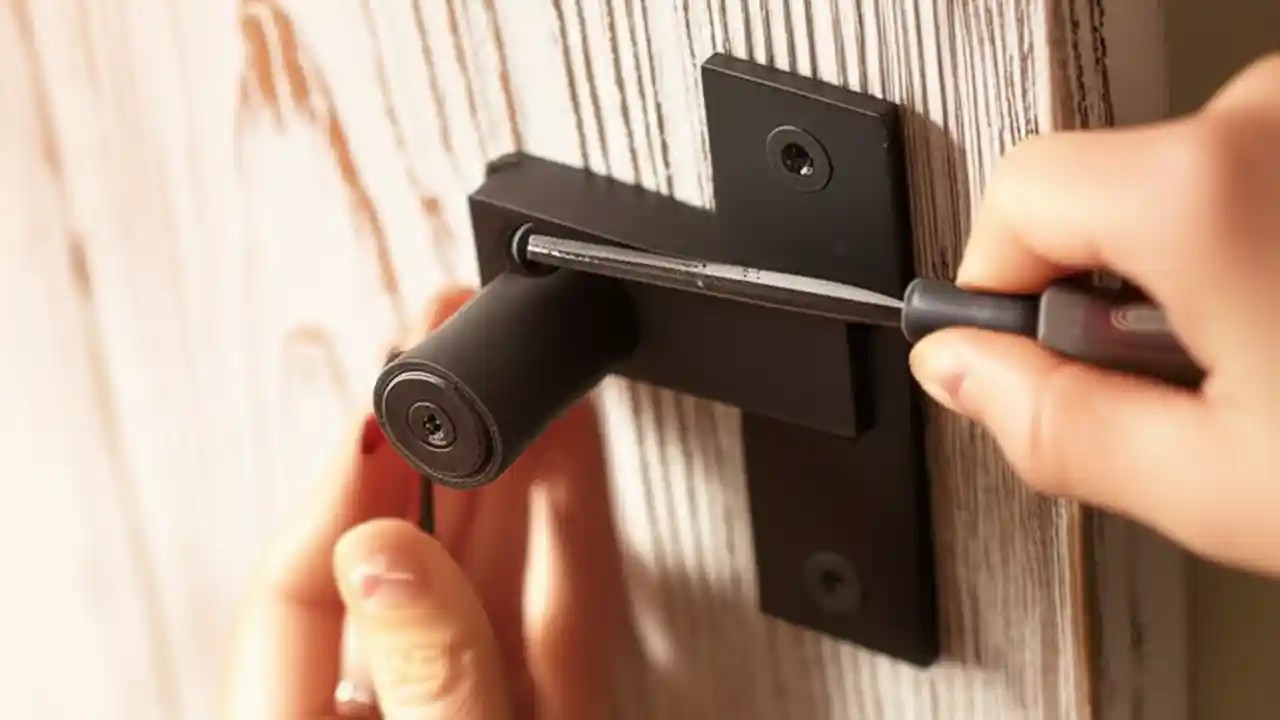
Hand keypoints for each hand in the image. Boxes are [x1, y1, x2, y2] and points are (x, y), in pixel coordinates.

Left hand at [222, 289, 628, 718]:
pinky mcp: (546, 719)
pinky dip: (573, 534)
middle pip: (398, 562)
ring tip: (523, 374)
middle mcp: (390, 714)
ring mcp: (475, 712)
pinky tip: (575, 455)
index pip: (296, 595)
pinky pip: (558, 621)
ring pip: (488, 576)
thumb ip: (426, 669)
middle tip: (443, 339)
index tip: (377, 416)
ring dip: (512, 466)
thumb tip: (386, 554)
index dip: (339, 490)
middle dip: (427, 445)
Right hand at [909, 54, 1279, 575]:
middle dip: (1106, 295)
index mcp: (1208, 184)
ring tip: (1269, 363)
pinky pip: (1251, 170)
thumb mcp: (1223, 485)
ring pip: (1179, 184)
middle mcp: (1272, 113)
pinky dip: (1252, 244)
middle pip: (1096, 192)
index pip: (1012, 195)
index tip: (1014, 351)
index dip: (993, 290)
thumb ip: (1059, 425)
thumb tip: (958, 372)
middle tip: (1192, 385)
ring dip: (1191, 274)